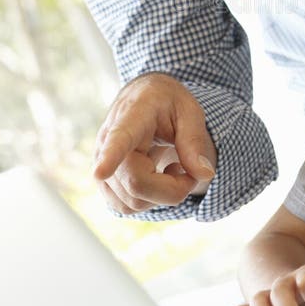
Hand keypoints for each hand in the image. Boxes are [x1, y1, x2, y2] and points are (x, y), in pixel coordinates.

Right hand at [93, 72, 215, 213]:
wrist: (143, 98)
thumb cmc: (168, 103)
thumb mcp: (190, 111)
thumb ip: (195, 141)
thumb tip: (204, 175)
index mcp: (132, 115)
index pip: (119, 138)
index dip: (111, 157)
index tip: (101, 172)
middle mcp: (107, 140)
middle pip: (137, 183)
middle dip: (173, 187)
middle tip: (190, 169)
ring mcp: (100, 163)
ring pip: (133, 202)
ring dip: (163, 195)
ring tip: (174, 168)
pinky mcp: (104, 182)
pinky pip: (127, 207)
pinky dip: (150, 200)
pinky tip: (157, 177)